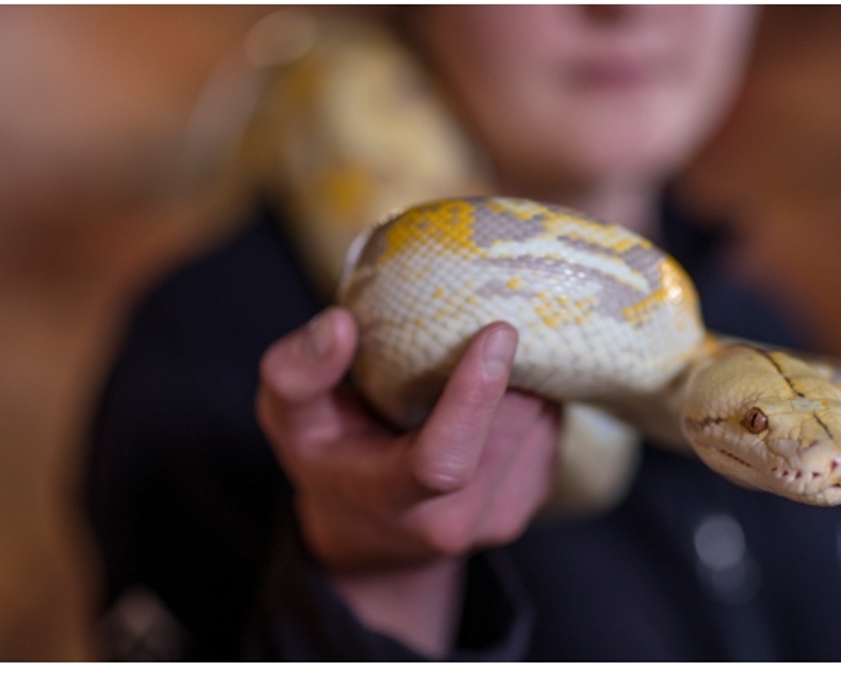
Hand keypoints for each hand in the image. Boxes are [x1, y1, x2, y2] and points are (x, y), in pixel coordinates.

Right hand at [256, 307, 559, 653]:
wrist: (372, 534)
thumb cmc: (329, 458)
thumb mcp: (290, 419)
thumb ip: (298, 374)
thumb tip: (340, 323)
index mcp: (391, 498)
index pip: (443, 460)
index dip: (475, 396)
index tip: (498, 330)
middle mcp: (455, 520)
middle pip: (511, 424)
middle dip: (514, 364)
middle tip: (499, 306)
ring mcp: (501, 518)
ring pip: (540, 422)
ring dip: (527, 376)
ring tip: (489, 347)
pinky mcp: (530, 502)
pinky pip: (550, 431)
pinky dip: (534, 395)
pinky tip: (503, 382)